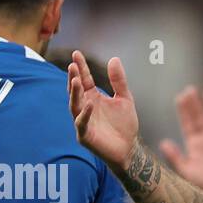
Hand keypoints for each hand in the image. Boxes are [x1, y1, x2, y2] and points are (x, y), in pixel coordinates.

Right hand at [69, 51, 139, 167]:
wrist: (129, 149)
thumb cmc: (124, 125)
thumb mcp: (124, 99)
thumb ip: (119, 81)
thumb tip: (114, 59)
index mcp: (93, 97)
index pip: (84, 79)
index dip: (80, 67)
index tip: (76, 53)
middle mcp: (85, 107)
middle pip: (76, 91)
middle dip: (73, 78)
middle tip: (72, 65)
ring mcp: (83, 121)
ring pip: (75, 105)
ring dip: (74, 93)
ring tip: (75, 80)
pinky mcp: (85, 136)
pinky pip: (82, 124)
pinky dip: (85, 114)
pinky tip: (90, 104)